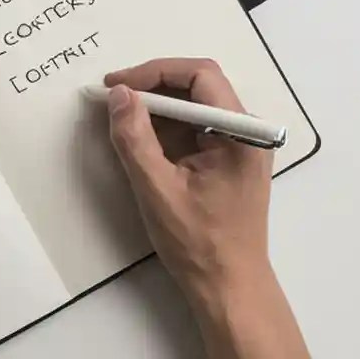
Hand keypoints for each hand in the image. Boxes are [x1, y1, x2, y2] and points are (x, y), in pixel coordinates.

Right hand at [104, 58, 307, 358]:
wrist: (228, 286)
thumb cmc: (198, 243)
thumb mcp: (157, 190)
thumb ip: (135, 139)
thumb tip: (118, 95)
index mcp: (242, 134)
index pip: (200, 76)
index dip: (154, 72)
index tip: (116, 86)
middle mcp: (246, 132)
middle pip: (198, 85)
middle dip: (153, 86)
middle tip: (114, 97)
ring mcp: (239, 145)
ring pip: (194, 105)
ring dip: (157, 106)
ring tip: (120, 117)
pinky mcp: (226, 159)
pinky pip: (194, 127)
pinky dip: (164, 126)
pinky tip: (139, 138)